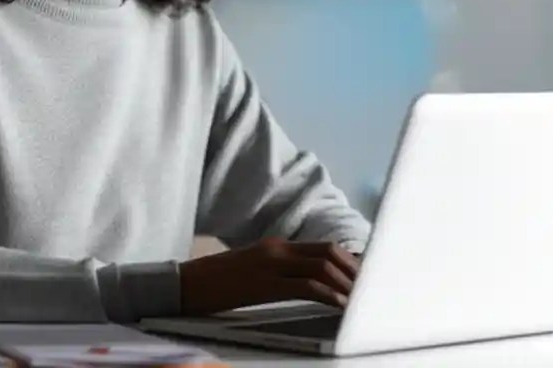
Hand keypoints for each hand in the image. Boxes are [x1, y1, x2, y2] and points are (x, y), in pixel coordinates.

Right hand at [179, 238, 360, 315]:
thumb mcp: (252, 269)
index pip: (322, 247)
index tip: (362, 277)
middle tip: (368, 289)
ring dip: (345, 284)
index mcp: (276, 245)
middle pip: (329, 253)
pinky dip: (328, 295)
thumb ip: (279, 270)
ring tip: (359, 300)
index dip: (348, 261)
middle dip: (353, 270)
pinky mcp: (264, 284)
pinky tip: (339, 306)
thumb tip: (308, 281)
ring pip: (322, 268)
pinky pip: (306, 287)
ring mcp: (271, 264)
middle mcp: (277, 249)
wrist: (184, 285)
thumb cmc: (217, 282)